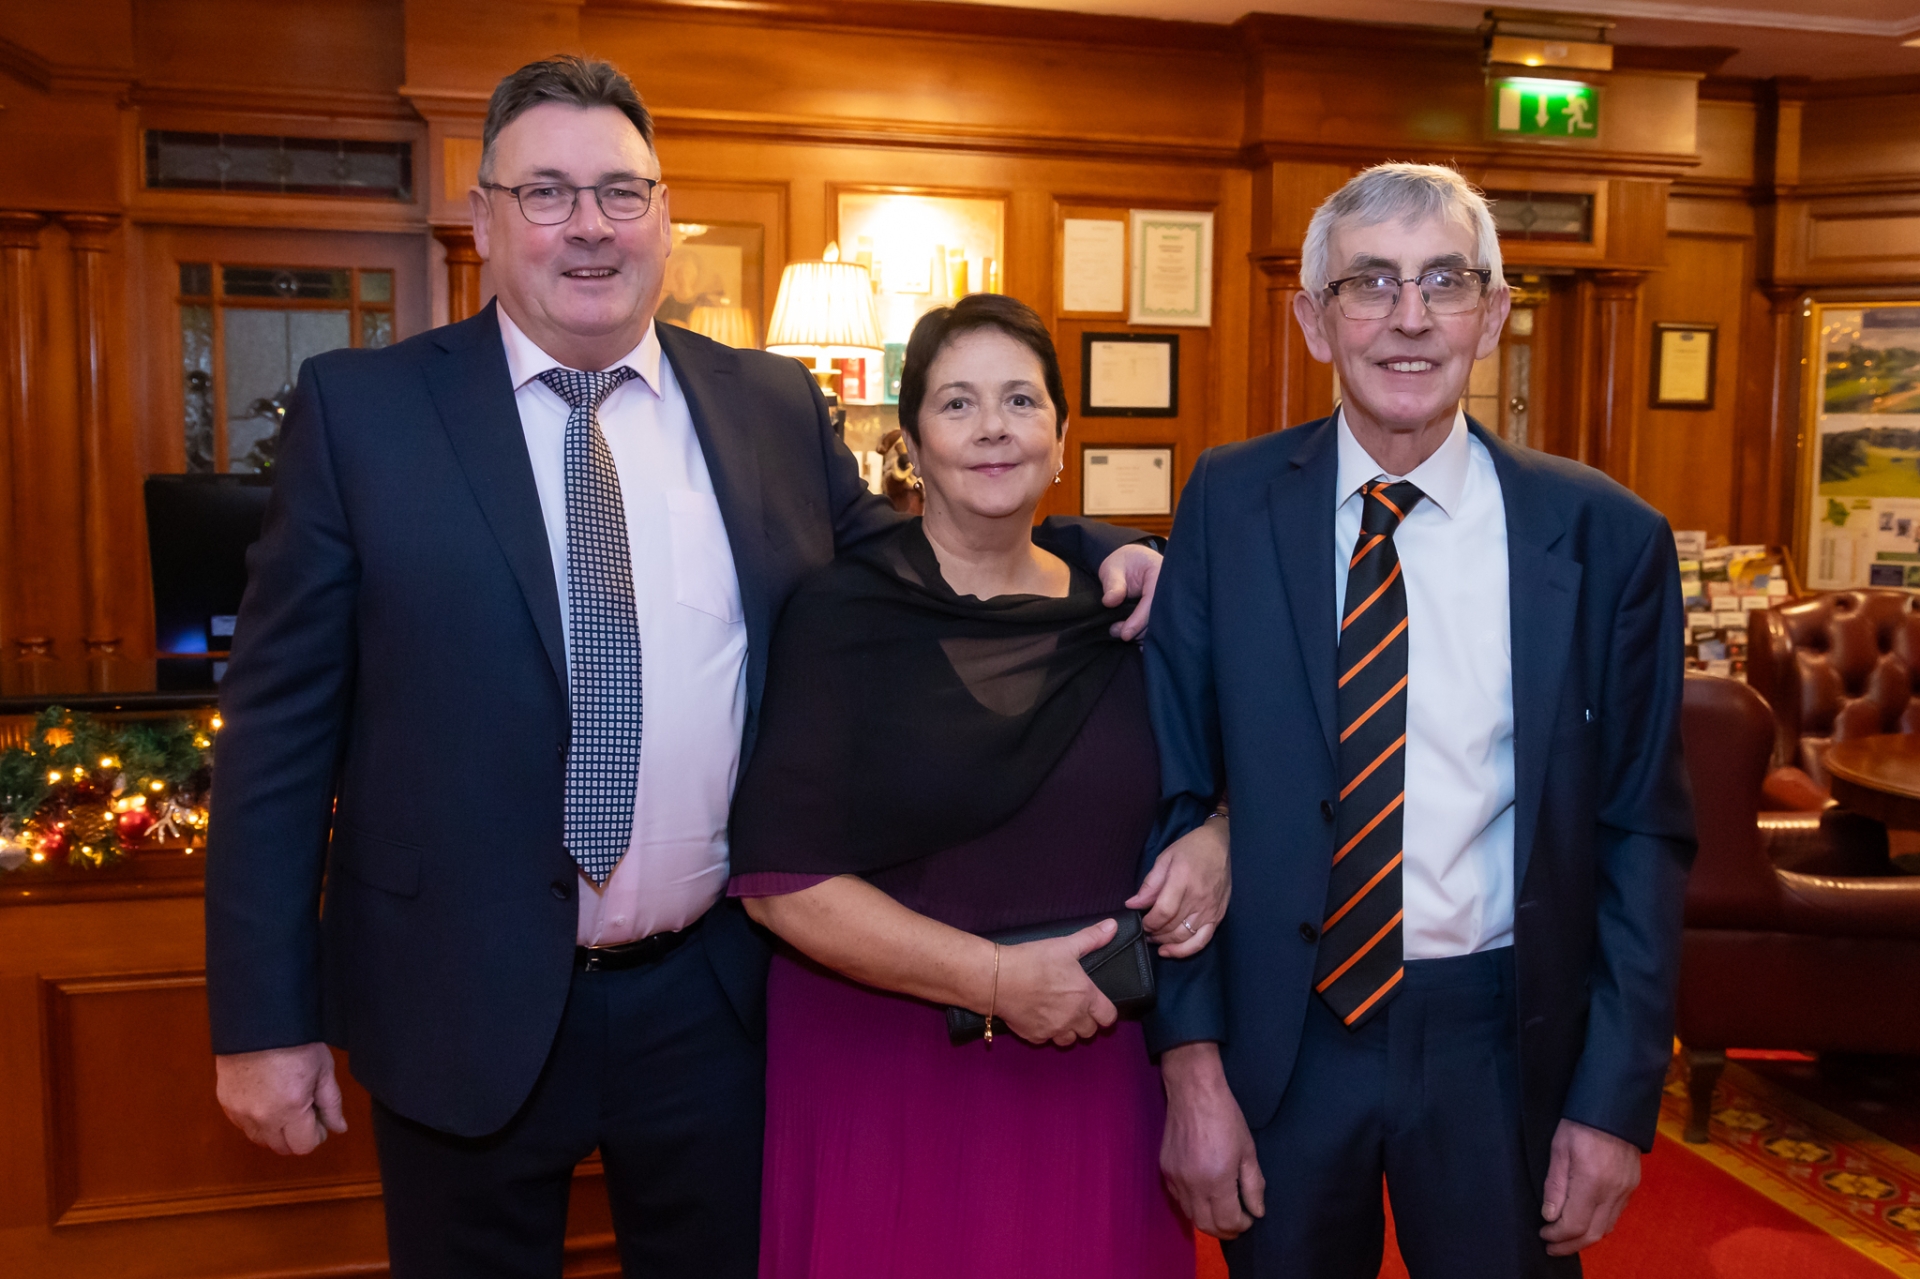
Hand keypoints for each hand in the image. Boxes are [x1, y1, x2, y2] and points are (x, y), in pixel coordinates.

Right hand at [215, 1042, 347, 1155]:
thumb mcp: (323, 1070)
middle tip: (305, 1112)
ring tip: (286, 1105)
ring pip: (260, 1140)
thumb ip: (332, 1104)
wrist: (258, 1021)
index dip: (315, 1136)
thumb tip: (338, 1128)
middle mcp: (262, 1117)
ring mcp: (240, 1112)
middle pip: (281, 1148)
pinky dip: (257, 1121)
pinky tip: (267, 1100)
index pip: (303, 1147)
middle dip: (296, 1136)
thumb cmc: (296, 1042)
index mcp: (291, 1109)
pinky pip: (243, 1126)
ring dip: (275, 1132)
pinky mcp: (225, 1104)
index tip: (319, 1120)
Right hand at [994, 918, 1119, 1046]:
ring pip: (1069, 1040)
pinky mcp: (1034, 1036)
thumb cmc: (1034, 961)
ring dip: (1067, 1030)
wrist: (998, 979)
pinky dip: (1045, 1031)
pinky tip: (1038, 1017)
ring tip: (1058, 1015)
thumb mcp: (1065, 945)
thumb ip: (1092, 938)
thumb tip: (1113, 925)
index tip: (1097, 1005)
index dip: (1105, 1012)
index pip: (1108, 1017)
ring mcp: (1053, 1030)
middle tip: (1075, 1006)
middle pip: (1090, 1031)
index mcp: (1085, 996)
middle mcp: (1073, 1017)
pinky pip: (1046, 1039)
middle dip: (1086, 1021)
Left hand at [1099, 542, 1162, 640]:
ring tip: (1116, 630)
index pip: (1153, 599)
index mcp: (1160, 574)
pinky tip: (1131, 637)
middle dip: (1139, 631)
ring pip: (1159, 626)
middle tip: (1116, 632)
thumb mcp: (1113, 567)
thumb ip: (1113, 583)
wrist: (1131, 563)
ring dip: (1139, 635)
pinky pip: (1158, 629)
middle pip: (1160, 618)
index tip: (1125, 634)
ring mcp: (1167, 603)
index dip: (1140, 619)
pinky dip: (1144, 636)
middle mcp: (1168, 590)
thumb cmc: (1123, 563)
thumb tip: (1110, 602)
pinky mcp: (1162, 613)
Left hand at [1128, 818, 1229, 957]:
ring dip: (1165, 942)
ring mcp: (1210, 909)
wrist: (1218, 846)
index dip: (1148, 922)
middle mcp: (1199, 898)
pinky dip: (1185, 950)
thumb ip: (1149, 884)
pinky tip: (1170, 951)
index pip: (1163, 912)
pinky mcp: (1218, 916)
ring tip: (1154, 939)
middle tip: (1144, 931)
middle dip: (1154, 933)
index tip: (1140, 922)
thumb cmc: (1190, 849)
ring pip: (1184, 937)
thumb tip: (1132, 905)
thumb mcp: (1164, 859)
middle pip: (1172, 927)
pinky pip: (1202, 941)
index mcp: (1183, 880)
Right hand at [1160, 1042, 1264, 1238]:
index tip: (1250, 1217)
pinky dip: (1193, 1206)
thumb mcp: (1248, 1150)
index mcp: (1216, 1180)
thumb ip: (1253, 1185)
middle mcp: (1192, 1185)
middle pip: (1206, 1226)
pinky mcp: (1164, 1170)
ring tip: (1222, 1210)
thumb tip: (1257, 1211)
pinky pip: (1178, 1200)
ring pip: (1190, 1216)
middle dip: (1225, 1230)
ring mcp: (1175, 1179)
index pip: (1228, 1221)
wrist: (1193, 1092)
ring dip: (1208, 1220)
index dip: (1242, 1225)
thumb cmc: (1226, 1117)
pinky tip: (1205, 1195)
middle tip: (1238, 1222)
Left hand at [1539, 1117, 1640, 1254]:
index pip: (1575, 1225)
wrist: (1613, 1106)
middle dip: (1570, 1245)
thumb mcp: (1558, 1149)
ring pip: (1606, 1228)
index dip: (1557, 1235)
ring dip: (1585, 1238)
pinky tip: (1584, 1222)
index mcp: (1592, 1182)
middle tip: (1551, 1247)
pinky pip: (1615, 1215)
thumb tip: (1550, 1216)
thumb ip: (1555, 1185)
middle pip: (1593, 1234)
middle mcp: (1613, 1192)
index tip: (1543, 1234)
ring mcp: (1626, 1190)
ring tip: (1565, 1239)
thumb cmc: (1579, 1124)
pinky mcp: (1631, 1186)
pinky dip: (1599, 1225)